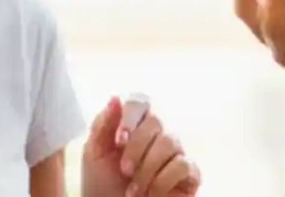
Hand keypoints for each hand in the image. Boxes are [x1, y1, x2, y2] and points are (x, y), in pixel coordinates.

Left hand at [81, 97, 200, 196]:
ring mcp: (175, 153)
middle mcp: (157, 134)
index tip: (118, 141)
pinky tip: (152, 194)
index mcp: (133, 124)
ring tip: (132, 191)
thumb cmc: (102, 183)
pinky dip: (163, 181)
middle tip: (124, 170)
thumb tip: (115, 98)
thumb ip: (102, 124)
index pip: (139, 102)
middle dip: (136, 148)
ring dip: (147, 169)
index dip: (130, 116)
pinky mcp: (189, 174)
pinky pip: (184, 165)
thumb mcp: (94, 153)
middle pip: (156, 121)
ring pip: (170, 142)